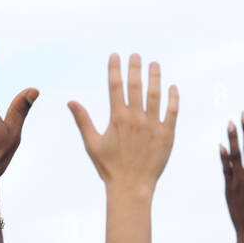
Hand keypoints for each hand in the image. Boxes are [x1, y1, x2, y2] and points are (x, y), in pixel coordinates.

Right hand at [69, 54, 177, 194]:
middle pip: (136, 86)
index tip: (116, 55)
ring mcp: (153, 126)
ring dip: (155, 77)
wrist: (131, 188)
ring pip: (156, 95)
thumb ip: (83, 120)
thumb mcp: (92, 144)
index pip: (115, 86)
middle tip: (136, 55)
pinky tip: (172, 87)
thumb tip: (70, 101)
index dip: (115, 69)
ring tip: (154, 64)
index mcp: (117, 119)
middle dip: (135, 67)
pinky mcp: (167, 136)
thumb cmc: (109, 168)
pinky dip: (173, 98)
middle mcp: (136, 119)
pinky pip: (173, 112)